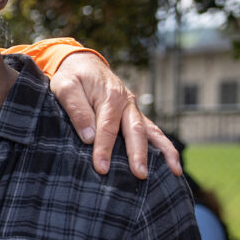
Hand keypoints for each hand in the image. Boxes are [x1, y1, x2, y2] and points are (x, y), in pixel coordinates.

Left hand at [48, 51, 180, 178]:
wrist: (83, 64)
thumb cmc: (72, 78)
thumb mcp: (65, 88)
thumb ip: (76, 110)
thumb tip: (89, 137)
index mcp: (110, 96)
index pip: (107, 127)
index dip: (104, 149)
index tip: (101, 168)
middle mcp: (127, 103)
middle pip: (135, 131)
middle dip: (138, 154)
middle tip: (139, 175)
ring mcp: (133, 110)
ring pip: (151, 132)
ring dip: (163, 152)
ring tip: (174, 172)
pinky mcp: (134, 116)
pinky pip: (152, 132)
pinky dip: (164, 147)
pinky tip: (172, 164)